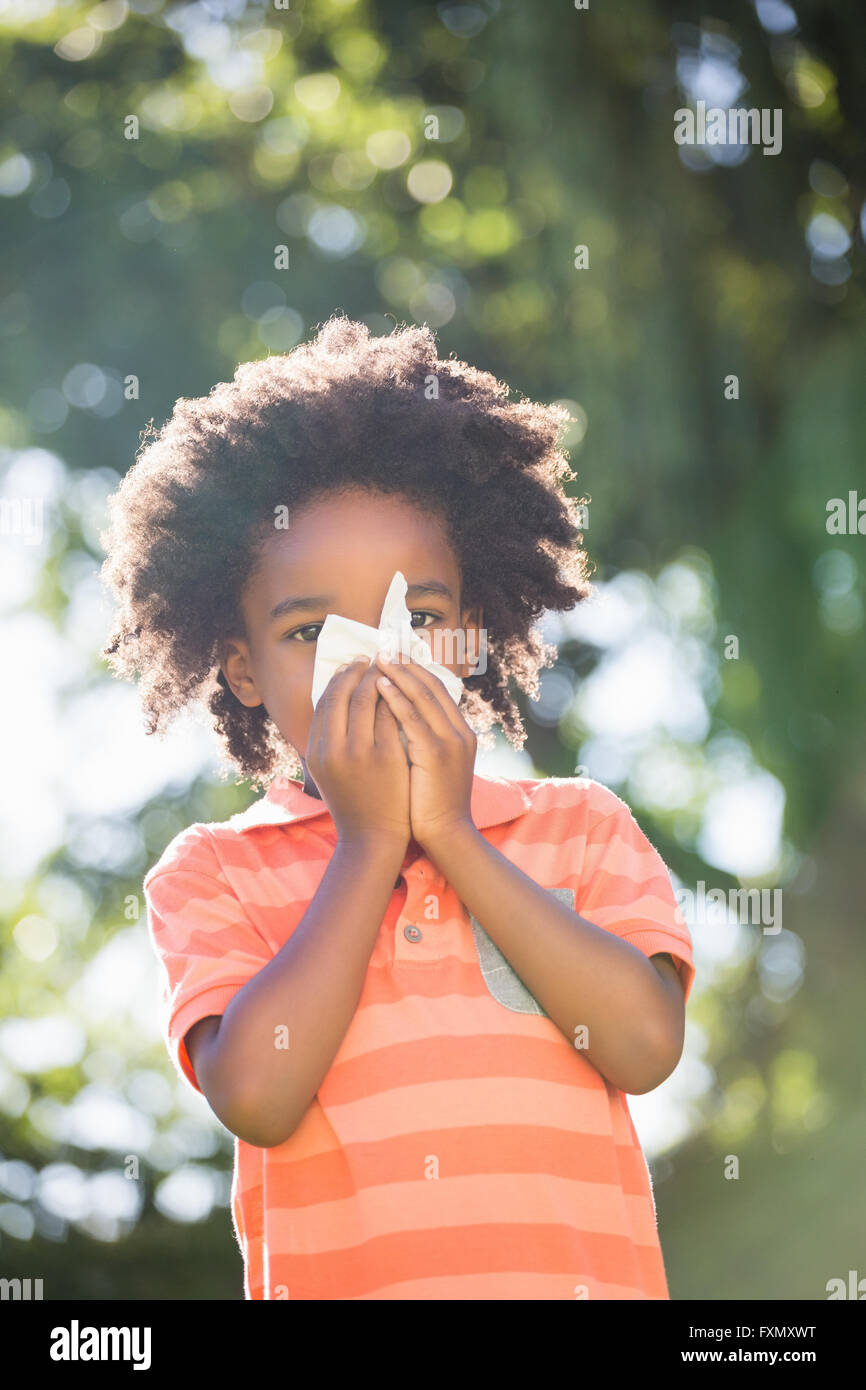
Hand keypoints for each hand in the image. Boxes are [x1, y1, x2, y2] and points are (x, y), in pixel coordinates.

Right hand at [304, 656, 410, 848]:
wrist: (372, 839)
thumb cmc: (353, 804)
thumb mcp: (328, 773)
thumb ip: (328, 742)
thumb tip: (332, 705)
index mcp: (316, 751)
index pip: (324, 703)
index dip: (337, 680)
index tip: (349, 667)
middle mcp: (333, 749)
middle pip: (342, 695)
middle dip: (356, 672)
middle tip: (369, 659)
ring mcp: (360, 752)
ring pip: (367, 700)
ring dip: (378, 678)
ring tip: (388, 668)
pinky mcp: (387, 757)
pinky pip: (391, 716)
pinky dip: (396, 698)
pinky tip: (403, 690)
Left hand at [372, 650, 475, 847]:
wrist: (447, 835)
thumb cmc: (432, 805)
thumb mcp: (432, 766)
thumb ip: (422, 741)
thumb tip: (397, 720)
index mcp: (460, 733)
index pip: (438, 690)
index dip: (415, 671)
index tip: (393, 657)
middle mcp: (459, 732)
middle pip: (432, 686)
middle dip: (406, 665)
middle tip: (383, 649)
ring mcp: (450, 741)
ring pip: (423, 696)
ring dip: (399, 674)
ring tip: (377, 660)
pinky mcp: (436, 754)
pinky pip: (412, 717)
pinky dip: (396, 698)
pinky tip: (380, 686)